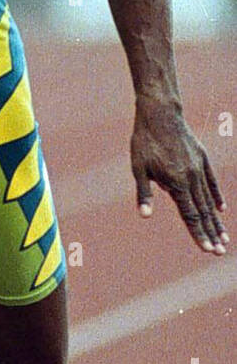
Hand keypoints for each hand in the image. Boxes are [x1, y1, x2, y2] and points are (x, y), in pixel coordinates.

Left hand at [131, 97, 227, 253]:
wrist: (160, 112)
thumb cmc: (144, 141)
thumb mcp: (139, 168)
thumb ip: (144, 193)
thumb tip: (145, 215)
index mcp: (176, 183)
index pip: (189, 215)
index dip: (198, 234)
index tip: (207, 249)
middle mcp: (191, 178)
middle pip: (203, 211)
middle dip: (211, 233)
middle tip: (220, 251)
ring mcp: (199, 168)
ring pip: (209, 199)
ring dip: (215, 220)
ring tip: (224, 238)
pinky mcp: (202, 158)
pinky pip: (211, 182)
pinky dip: (216, 196)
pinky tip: (221, 209)